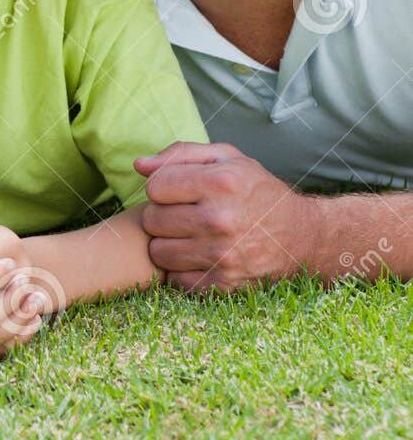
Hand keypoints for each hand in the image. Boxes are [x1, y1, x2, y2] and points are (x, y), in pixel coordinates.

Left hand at [134, 143, 313, 290]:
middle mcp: (221, 219)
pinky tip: (198, 256)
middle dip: (162, 215)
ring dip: (168, 244)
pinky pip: (175, 280)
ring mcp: (222, 256)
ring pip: (158, 253)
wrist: (300, 236)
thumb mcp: (227, 158)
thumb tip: (139, 166)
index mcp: (221, 182)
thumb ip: (181, 154)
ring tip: (189, 234)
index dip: (162, 187)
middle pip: (152, 220)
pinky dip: (182, 270)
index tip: (177, 191)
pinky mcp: (223, 285)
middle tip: (184, 214)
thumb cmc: (257, 191)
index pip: (154, 187)